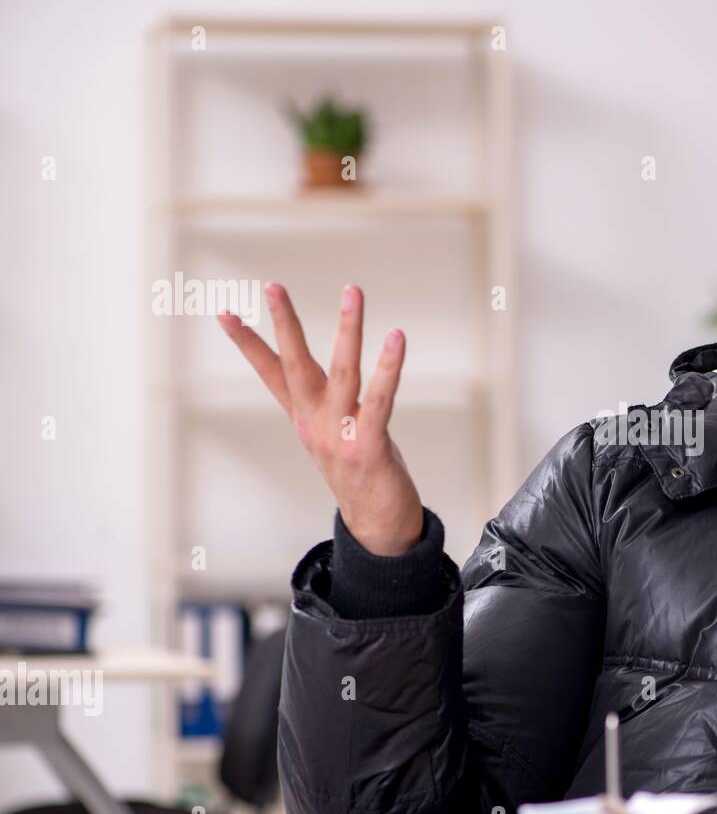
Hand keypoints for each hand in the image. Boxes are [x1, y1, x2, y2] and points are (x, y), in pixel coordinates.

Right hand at [217, 284, 424, 555]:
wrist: (377, 527)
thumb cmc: (364, 475)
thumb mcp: (339, 436)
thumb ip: (335, 405)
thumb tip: (342, 374)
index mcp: (306, 419)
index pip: (271, 374)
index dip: (248, 344)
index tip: (224, 312)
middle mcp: (316, 424)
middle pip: (296, 366)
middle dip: (284, 324)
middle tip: (273, 286)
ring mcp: (339, 436)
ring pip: (344, 372)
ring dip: (348, 329)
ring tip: (353, 291)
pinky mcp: (368, 447)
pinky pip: (379, 400)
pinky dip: (388, 368)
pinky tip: (395, 338)